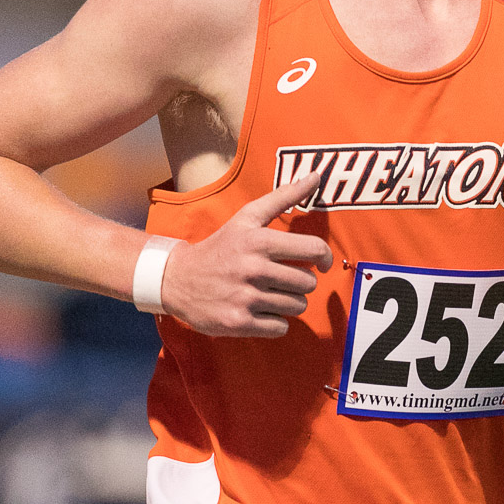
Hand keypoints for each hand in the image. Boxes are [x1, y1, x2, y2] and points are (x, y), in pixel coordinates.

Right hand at [158, 171, 332, 336]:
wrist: (178, 279)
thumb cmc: (220, 246)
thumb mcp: (247, 217)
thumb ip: (283, 197)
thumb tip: (316, 175)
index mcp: (259, 241)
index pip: (314, 250)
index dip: (325, 258)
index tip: (322, 263)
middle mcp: (253, 269)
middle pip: (308, 283)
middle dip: (300, 282)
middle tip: (281, 278)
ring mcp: (246, 298)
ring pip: (297, 306)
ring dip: (288, 302)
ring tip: (268, 293)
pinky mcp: (239, 322)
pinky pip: (281, 327)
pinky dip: (274, 322)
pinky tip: (258, 310)